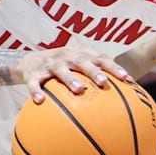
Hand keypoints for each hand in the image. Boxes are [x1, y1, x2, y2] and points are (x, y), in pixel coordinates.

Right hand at [17, 47, 131, 102]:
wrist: (30, 62)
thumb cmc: (63, 67)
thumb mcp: (78, 67)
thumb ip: (96, 77)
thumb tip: (121, 98)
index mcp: (79, 53)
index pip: (99, 57)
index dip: (112, 66)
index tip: (125, 77)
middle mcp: (65, 55)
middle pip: (81, 61)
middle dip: (93, 70)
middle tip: (103, 81)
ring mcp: (48, 63)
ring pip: (59, 69)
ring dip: (69, 78)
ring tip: (78, 89)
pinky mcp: (32, 73)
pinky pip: (33, 82)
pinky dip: (36, 90)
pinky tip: (40, 100)